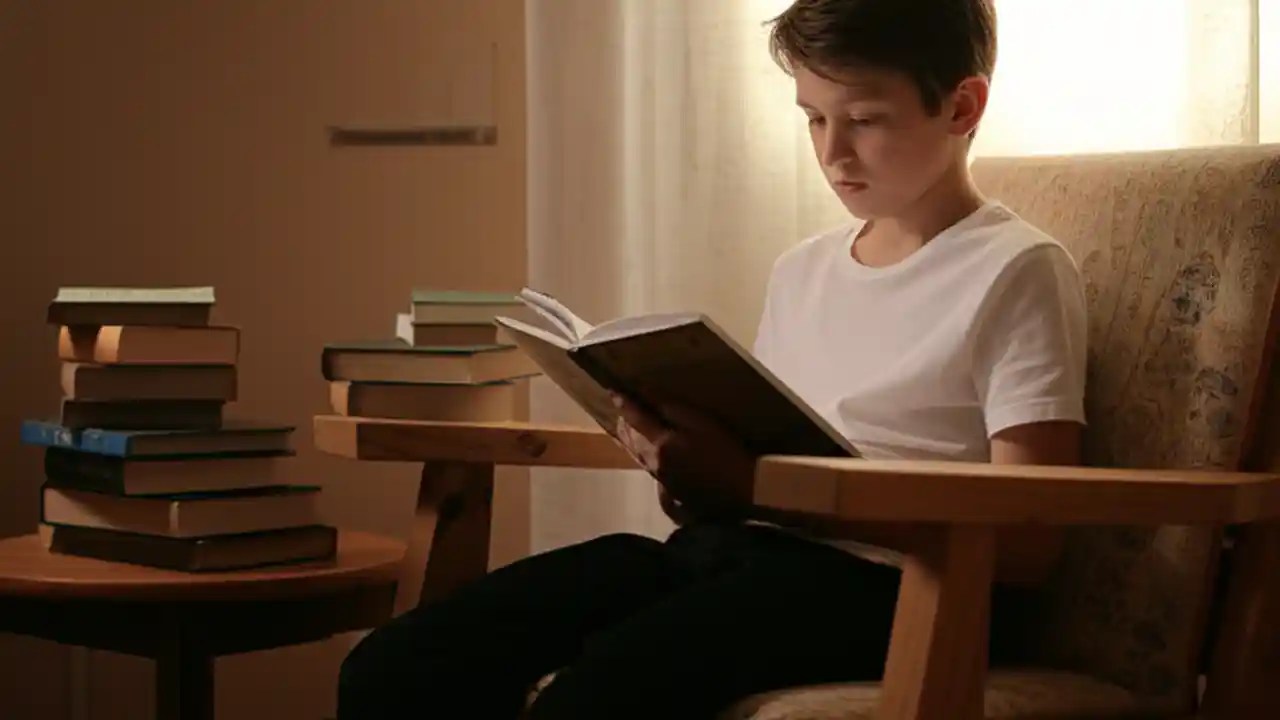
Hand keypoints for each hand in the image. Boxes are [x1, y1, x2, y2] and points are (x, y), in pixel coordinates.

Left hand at [610, 393, 756, 518]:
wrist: (740, 497)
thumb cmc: (726, 455)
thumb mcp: (703, 424)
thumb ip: (673, 408)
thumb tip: (647, 393)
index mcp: (660, 444)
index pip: (634, 417)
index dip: (624, 401)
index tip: (614, 389)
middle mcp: (652, 461)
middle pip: (629, 437)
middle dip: (623, 419)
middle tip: (620, 402)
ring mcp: (658, 477)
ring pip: (634, 452)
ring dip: (628, 435)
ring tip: (626, 421)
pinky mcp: (667, 488)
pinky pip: (644, 463)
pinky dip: (637, 449)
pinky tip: (644, 445)